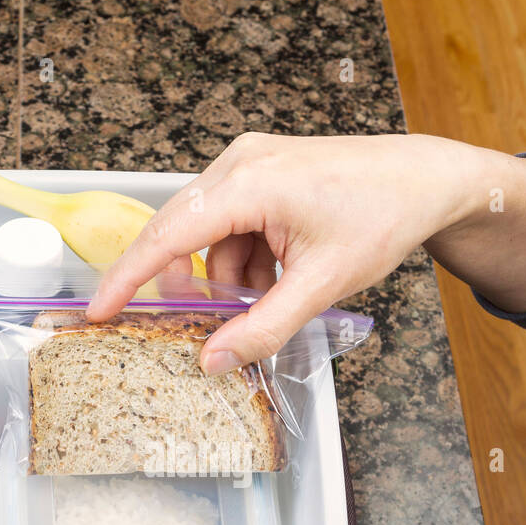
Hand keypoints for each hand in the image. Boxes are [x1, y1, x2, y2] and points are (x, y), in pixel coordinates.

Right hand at [86, 133, 491, 373]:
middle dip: (193, 285)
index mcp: (249, 182)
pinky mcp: (261, 173)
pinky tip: (279, 275)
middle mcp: (240, 163)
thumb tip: (213, 361)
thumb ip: (263, 328)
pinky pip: (232, 227)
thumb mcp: (321, 285)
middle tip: (202, 324)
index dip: (129, 277)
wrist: (424, 180)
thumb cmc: (382, 217)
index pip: (168, 234)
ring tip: (275, 296)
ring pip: (210, 237)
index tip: (100, 310)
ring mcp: (250, 164)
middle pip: (182, 234)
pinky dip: (246, 261)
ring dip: (230, 277)